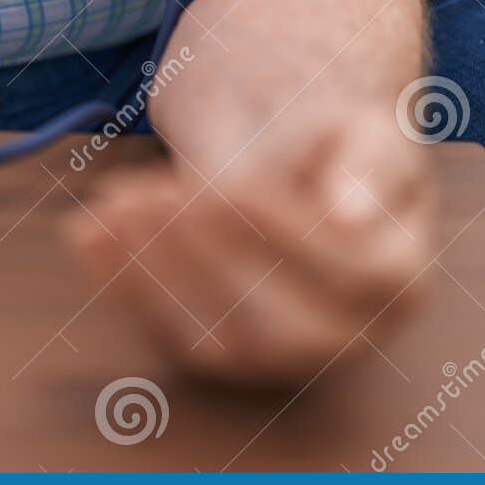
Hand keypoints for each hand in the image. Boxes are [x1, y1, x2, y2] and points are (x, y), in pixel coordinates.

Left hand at [63, 103, 434, 386]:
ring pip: (213, 341)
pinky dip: (121, 282)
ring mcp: (277, 354)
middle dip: (207, 262)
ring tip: (115, 198)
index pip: (344, 274)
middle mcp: (345, 336)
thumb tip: (349, 217)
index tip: (224, 185)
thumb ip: (361, 165)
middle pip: (278, 329)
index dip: (279, 233)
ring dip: (154, 271)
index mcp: (398, 282)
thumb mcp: (362, 129)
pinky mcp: (217, 348)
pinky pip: (164, 333)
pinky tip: (86, 229)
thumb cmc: (335, 139)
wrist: (296, 152)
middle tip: (155, 194)